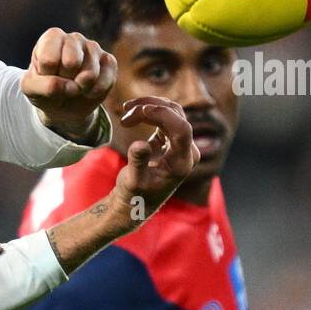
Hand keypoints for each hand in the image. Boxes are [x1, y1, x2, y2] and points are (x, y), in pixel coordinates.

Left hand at [20, 29, 116, 140]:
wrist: (62, 104)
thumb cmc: (43, 90)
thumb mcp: (30, 89)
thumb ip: (42, 86)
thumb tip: (71, 87)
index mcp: (52, 37)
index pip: (49, 59)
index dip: (47, 76)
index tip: (45, 76)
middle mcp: (74, 38)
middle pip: (72, 63)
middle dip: (65, 81)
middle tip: (61, 81)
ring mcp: (94, 48)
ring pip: (90, 74)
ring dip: (79, 89)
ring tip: (73, 87)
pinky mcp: (109, 62)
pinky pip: (104, 81)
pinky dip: (93, 92)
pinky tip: (87, 90)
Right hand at [110, 97, 198, 219]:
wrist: (136, 203)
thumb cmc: (135, 196)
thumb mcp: (133, 181)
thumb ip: (138, 162)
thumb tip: (139, 144)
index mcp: (182, 162)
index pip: (182, 129)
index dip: (164, 115)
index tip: (141, 110)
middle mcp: (187, 151)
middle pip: (176, 115)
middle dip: (150, 108)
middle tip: (124, 113)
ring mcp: (180, 144)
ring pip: (171, 112)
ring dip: (148, 106)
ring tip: (125, 110)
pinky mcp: (170, 140)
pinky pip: (164, 117)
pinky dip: (148, 112)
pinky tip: (130, 115)